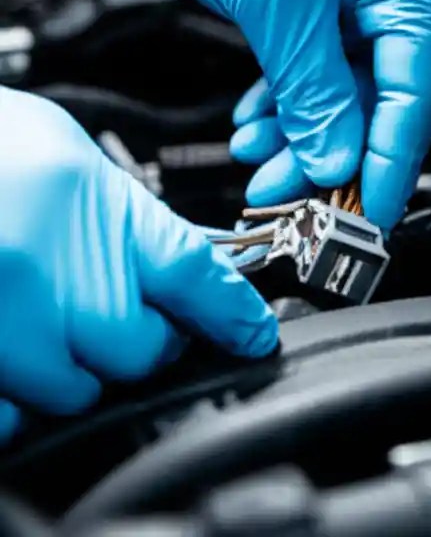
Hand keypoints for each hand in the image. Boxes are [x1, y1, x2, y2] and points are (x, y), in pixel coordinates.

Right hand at [0, 89, 276, 445]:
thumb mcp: (71, 165)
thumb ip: (134, 222)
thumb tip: (204, 266)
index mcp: (88, 205)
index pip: (196, 275)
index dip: (235, 315)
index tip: (254, 336)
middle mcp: (44, 265)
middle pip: (141, 350)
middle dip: (133, 339)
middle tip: (103, 310)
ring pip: (75, 389)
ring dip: (68, 369)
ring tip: (40, 321)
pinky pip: (8, 417)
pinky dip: (14, 398)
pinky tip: (9, 352)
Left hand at [102, 0, 430, 228]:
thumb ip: (313, 87)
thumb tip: (337, 161)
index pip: (417, 88)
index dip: (393, 159)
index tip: (372, 217)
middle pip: (385, 99)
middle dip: (339, 155)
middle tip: (296, 200)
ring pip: (348, 95)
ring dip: (305, 137)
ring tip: (261, 166)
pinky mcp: (326, 7)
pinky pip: (320, 74)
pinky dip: (290, 107)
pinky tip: (258, 128)